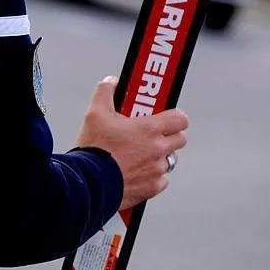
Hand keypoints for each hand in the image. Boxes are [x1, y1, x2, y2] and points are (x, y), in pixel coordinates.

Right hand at [75, 76, 188, 210]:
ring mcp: (156, 170)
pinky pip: (161, 180)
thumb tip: (112, 81)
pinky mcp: (151, 188)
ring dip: (160, 156)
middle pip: (180, 140)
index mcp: (149, 129)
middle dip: (169, 136)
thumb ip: (105, 92)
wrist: (89, 182)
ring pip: (170, 160)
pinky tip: (138, 172)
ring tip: (142, 154)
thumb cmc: (94, 147)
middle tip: (152, 135)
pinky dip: (153, 176)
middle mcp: (158, 149)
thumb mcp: (95, 113)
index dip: (174, 117)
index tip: (165, 117)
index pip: (180, 119)